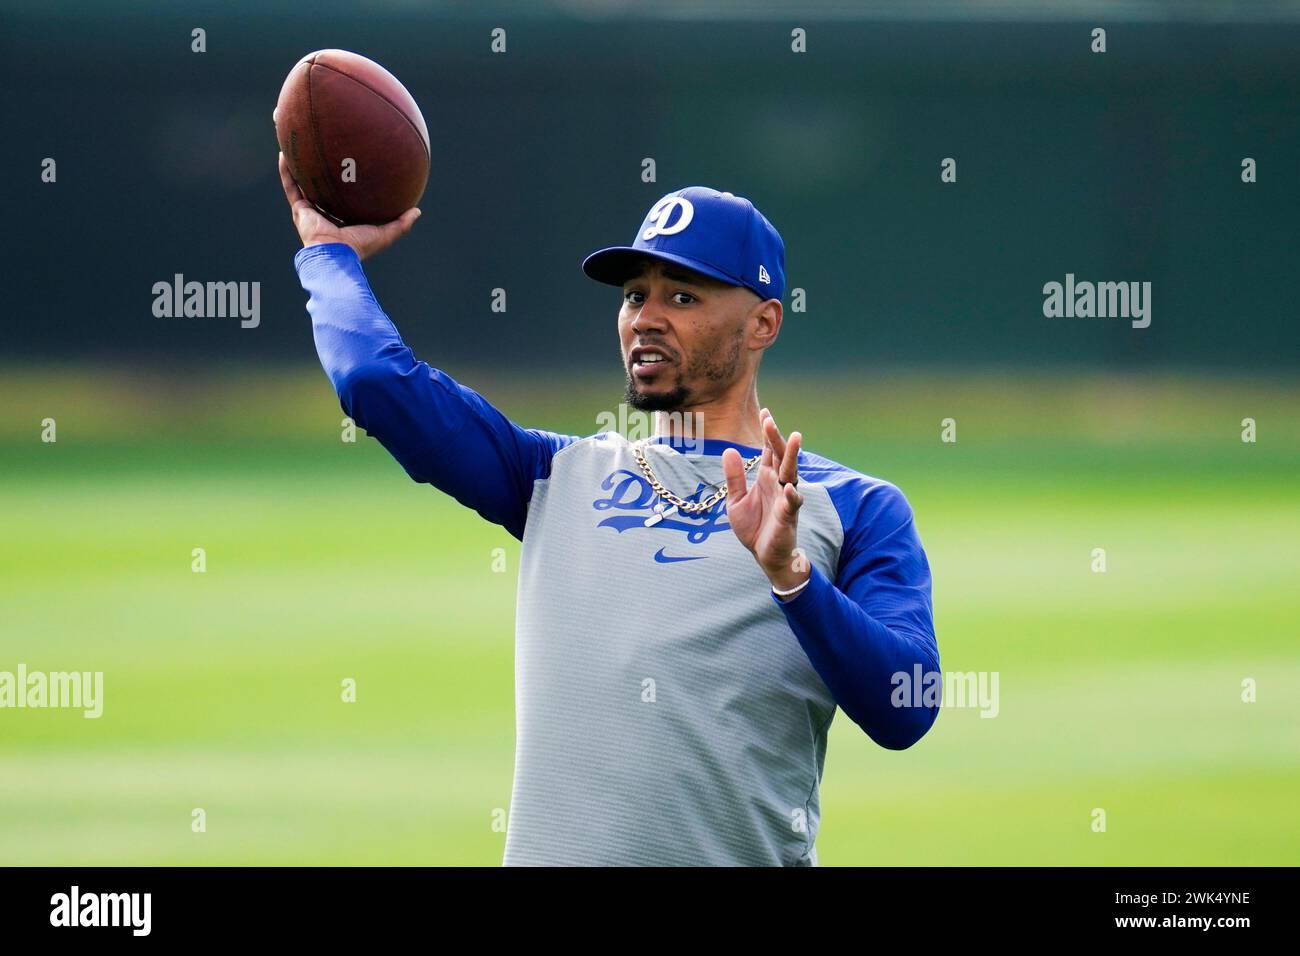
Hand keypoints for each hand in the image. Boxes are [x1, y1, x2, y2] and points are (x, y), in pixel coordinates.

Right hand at [279, 151, 419, 260]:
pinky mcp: (299, 210)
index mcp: (341, 218)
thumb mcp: (385, 233)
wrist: (336, 256)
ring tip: (296, 144)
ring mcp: (309, 211)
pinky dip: (286, 170)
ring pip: (302, 182)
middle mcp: (323, 213)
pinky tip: (285, 152)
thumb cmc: (360, 247)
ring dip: (297, 165)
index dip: (343, 184)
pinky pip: (290, 185)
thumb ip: (401, 223)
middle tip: (321, 149)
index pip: (342, 197)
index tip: (346, 167)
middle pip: (320, 186)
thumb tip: (417, 211)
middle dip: (318, 170)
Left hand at [722, 408, 807, 596]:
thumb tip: (730, 450)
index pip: (769, 450)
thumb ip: (734, 477)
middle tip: (771, 420)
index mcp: (766, 478)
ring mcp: (785, 499)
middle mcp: (779, 484)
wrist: (764, 555)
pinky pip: (792, 504)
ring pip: (791, 474)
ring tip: (794, 438)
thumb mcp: (736, 500)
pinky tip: (790, 487)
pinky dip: (792, 496)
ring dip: (792, 456)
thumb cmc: (754, 527)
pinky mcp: (788, 517)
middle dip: (776, 438)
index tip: (764, 412)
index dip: (767, 433)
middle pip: (780, 456)